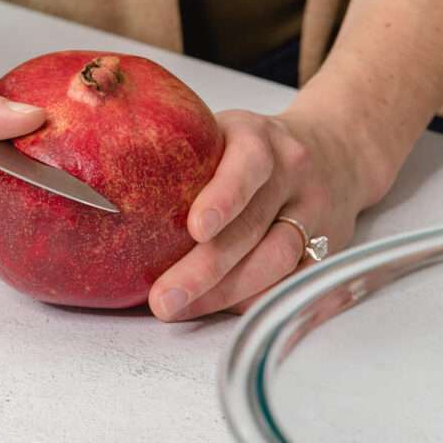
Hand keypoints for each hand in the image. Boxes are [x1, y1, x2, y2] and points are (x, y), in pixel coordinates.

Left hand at [148, 107, 373, 319]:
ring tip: (181, 310)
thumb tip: (104, 195)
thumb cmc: (257, 148)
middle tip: (165, 298)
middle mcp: (292, 176)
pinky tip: (223, 312)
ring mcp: (314, 213)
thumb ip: (183, 154)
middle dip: (207, 270)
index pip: (248, 166)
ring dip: (226, 294)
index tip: (195, 228)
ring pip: (277, 261)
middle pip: (255, 228)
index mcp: (261, 140)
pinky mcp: (329, 247)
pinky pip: (294, 282)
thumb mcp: (223, 130)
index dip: (223, 197)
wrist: (338, 151)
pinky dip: (258, 300)